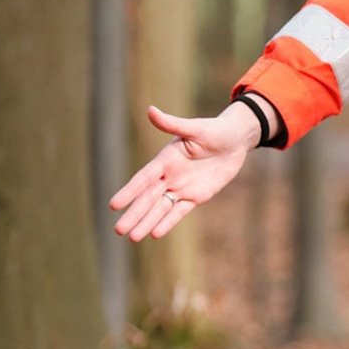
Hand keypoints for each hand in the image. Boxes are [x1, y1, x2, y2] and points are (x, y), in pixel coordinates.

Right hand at [110, 100, 266, 241]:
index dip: (129, 192)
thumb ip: (172, 124)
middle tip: (118, 230)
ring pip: (160, 209)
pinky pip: (179, 211)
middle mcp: (169, 176)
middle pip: (148, 199)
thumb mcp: (195, 128)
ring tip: (132, 238)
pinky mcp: (196, 196)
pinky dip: (168, 222)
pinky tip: (155, 234)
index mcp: (165, 159)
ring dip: (147, 222)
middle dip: (134, 214)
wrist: (235, 141)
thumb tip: (150, 110)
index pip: (143, 178)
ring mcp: (182, 187)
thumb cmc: (214, 130)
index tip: (114, 205)